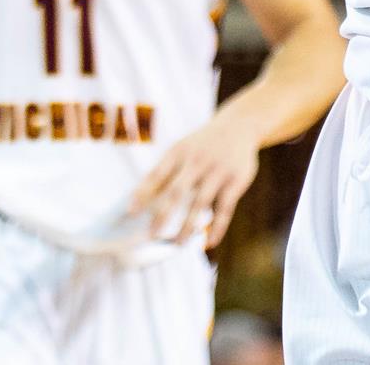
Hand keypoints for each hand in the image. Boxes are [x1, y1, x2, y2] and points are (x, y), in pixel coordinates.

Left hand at [126, 113, 261, 249]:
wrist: (239, 125)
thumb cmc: (202, 144)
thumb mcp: (183, 148)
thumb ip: (167, 171)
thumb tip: (142, 198)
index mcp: (179, 152)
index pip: (157, 175)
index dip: (142, 194)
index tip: (130, 212)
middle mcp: (197, 161)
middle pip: (177, 191)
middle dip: (163, 214)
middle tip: (151, 235)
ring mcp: (217, 171)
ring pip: (200, 203)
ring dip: (188, 226)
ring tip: (178, 244)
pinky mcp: (236, 181)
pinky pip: (225, 209)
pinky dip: (217, 228)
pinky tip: (209, 242)